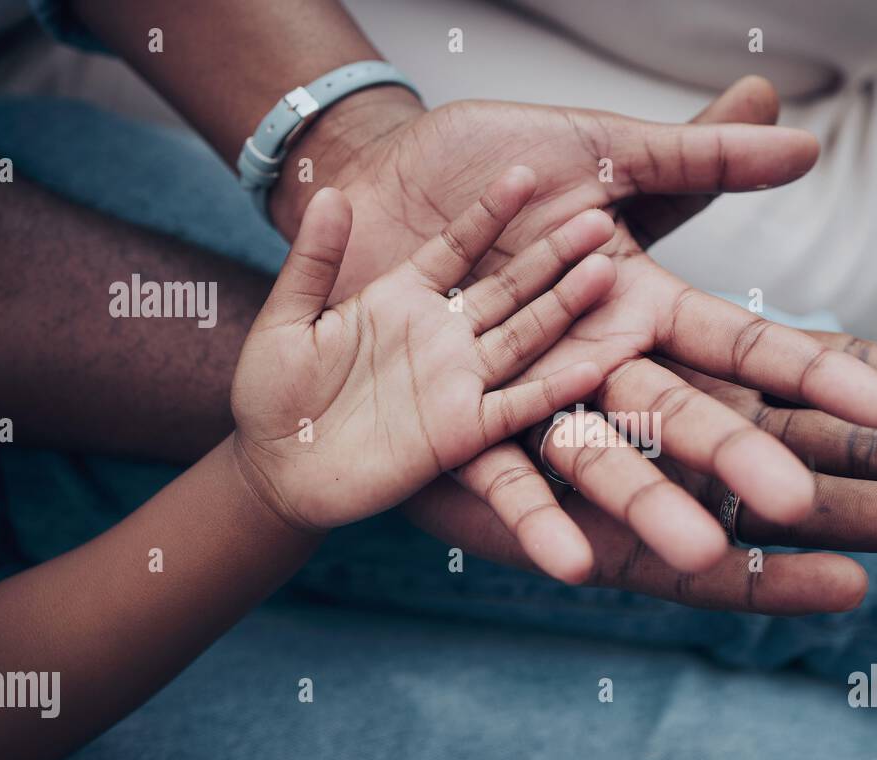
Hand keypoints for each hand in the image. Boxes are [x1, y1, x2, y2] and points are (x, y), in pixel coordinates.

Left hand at [230, 171, 611, 531]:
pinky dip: (552, 391)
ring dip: (564, 308)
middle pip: (509, 287)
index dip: (489, 213)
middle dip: (552, 254)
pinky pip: (514, 407)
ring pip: (524, 337)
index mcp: (404, 298)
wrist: (275, 469)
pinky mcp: (461, 432)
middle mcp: (442, 335)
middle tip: (597, 219)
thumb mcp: (286, 319)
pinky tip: (589, 366)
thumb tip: (328, 193)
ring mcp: (457, 383)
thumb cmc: (272, 394)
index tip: (524, 173)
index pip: (457, 246)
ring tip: (604, 272)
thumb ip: (312, 261)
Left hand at [279, 79, 876, 579]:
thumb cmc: (486, 167)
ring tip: (702, 555)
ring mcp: (533, 403)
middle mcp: (600, 368)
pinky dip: (533, 517)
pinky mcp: (459, 429)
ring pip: (603, 463)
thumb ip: (698, 158)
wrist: (371, 184)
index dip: (812, 376)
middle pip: (685, 418)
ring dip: (651, 507)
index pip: (744, 344)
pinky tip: (569, 564)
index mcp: (641, 309)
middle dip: (743, 459)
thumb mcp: (603, 153)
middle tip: (805, 502)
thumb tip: (804, 136)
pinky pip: (501, 476)